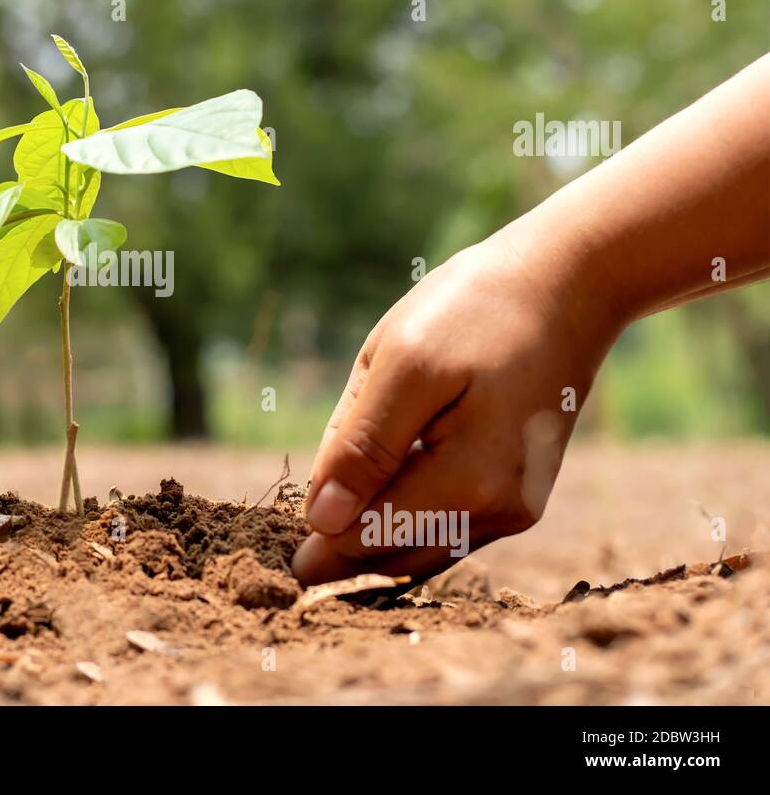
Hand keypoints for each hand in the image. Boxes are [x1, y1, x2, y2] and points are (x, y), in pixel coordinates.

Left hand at [292, 228, 621, 584]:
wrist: (567, 284)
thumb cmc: (474, 311)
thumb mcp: (401, 363)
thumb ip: (361, 445)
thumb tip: (321, 521)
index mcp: (469, 484)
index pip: (366, 539)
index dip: (316, 546)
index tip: (276, 559)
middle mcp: (501, 512)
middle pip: (394, 555)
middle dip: (341, 552)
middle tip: (290, 560)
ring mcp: (517, 507)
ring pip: (422, 549)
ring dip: (372, 544)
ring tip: (324, 525)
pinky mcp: (521, 494)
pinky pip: (449, 531)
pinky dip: (406, 525)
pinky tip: (374, 502)